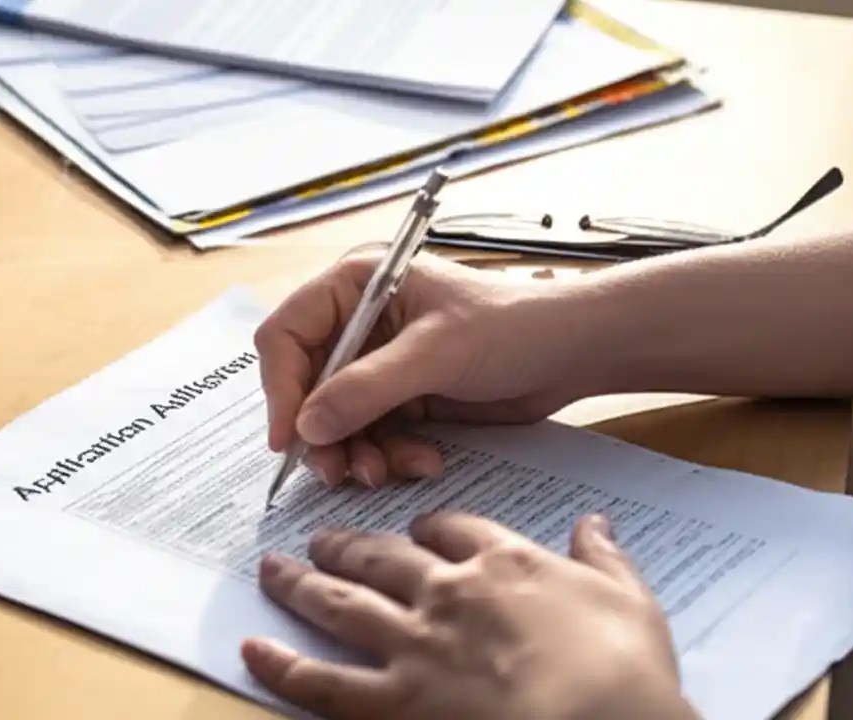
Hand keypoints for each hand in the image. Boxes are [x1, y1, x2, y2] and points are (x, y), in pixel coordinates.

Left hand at [241, 513, 696, 719]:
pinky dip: (282, 664)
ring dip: (301, 583)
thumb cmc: (630, 675)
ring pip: (342, 602)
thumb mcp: (631, 603)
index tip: (420, 531)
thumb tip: (595, 524)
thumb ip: (604, 559)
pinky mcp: (395, 703)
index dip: (429, 528)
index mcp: (504, 564)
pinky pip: (323, 680)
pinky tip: (252, 649)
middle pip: (382, 555)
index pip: (452, 528)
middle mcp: (448, 593)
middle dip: (347, 545)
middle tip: (322, 539)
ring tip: (273, 569)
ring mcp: (415, 646)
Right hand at [254, 253, 592, 488]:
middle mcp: (358, 322)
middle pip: (305, 385)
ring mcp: (378, 362)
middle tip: (339, 471)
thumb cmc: (512, 327)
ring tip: (385, 472)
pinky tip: (422, 462)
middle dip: (323, 431)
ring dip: (357, 452)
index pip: (286, 334)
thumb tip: (307, 425)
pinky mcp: (400, 396)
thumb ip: (366, 389)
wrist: (572, 353)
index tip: (290, 437)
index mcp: (355, 285)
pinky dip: (388, 455)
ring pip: (335, 419)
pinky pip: (370, 435)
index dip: (280, 386)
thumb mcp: (435, 353)